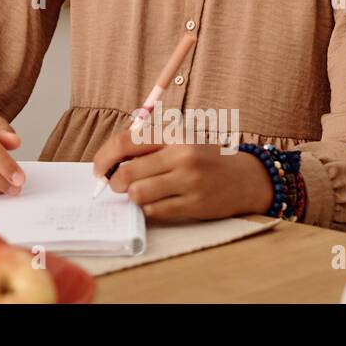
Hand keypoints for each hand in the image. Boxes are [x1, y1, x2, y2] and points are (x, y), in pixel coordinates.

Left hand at [92, 132, 273, 221]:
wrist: (247, 177)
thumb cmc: (206, 158)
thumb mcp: (180, 140)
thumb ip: (149, 146)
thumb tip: (110, 163)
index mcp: (173, 134)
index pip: (125, 142)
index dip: (104, 157)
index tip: (98, 169)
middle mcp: (180, 155)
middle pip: (127, 172)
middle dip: (115, 182)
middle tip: (117, 185)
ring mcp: (188, 181)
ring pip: (138, 193)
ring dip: (132, 197)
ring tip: (139, 193)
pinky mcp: (195, 204)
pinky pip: (155, 210)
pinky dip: (148, 209)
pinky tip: (155, 203)